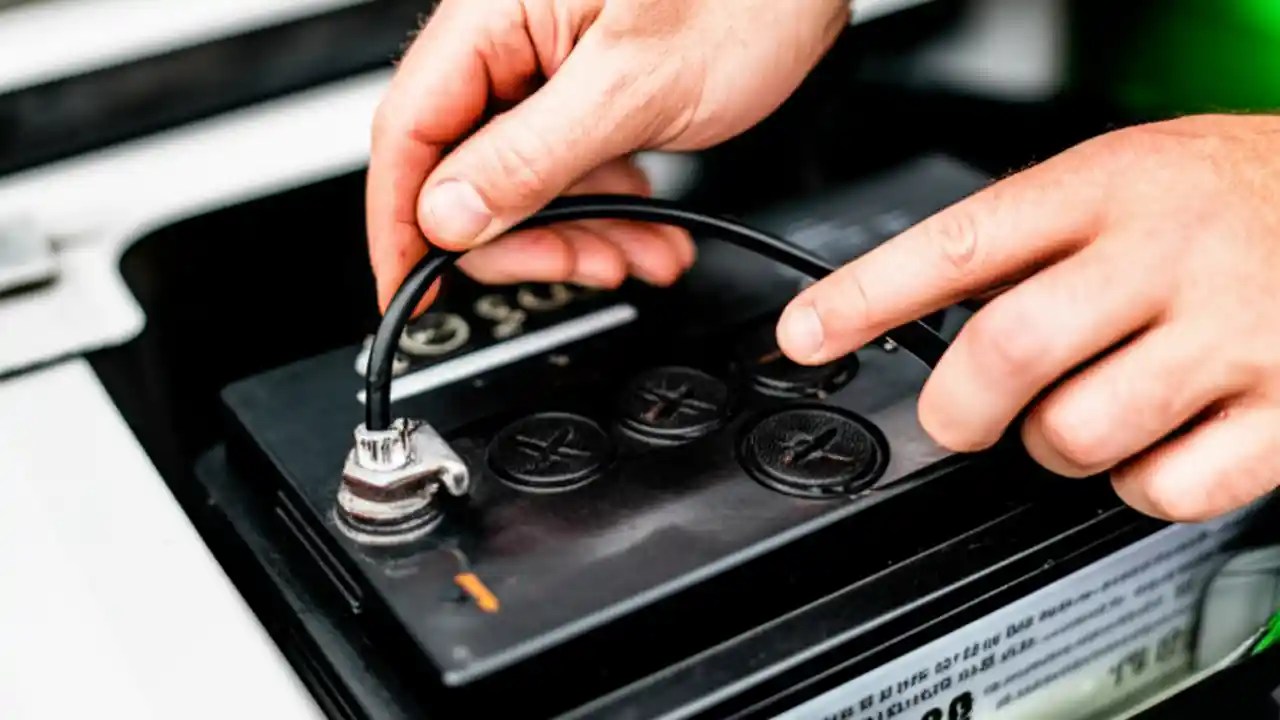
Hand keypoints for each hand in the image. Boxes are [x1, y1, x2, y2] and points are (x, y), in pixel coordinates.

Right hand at [367, 0, 849, 311]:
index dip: (401, 223)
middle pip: (464, 169)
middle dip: (523, 238)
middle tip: (583, 268)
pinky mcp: (589, 92)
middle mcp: (510, 40)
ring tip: (642, 254)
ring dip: (581, 234)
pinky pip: (570, 168)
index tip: (412, 292)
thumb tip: (447, 216)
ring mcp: (550, 68)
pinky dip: (608, 210)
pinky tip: (649, 230)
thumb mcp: (633, 89)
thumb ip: (530, 155)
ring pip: (523, 182)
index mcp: (495, 16)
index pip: (409, 132)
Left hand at [777, 114, 1279, 522]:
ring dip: (1050, 446)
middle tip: (958, 417)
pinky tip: (1151, 440)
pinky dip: (1132, 486)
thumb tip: (904, 313)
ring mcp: (1232, 334)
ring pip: (1076, 433)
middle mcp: (1168, 255)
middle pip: (1009, 352)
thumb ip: (1023, 245)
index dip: (865, 296)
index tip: (803, 335)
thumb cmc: (1219, 196)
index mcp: (1109, 189)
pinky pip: (1161, 489)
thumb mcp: (1117, 179)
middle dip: (956, 409)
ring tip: (1078, 412)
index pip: (961, 242)